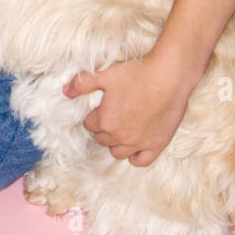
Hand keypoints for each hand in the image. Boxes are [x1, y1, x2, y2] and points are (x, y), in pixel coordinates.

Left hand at [63, 52, 194, 165]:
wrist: (169, 76)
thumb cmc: (136, 73)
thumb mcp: (103, 74)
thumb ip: (81, 83)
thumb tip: (65, 92)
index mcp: (105, 122)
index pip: (89, 125)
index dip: (93, 114)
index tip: (101, 106)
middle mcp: (121, 137)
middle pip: (102, 139)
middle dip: (103, 128)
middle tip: (111, 114)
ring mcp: (140, 143)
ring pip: (118, 152)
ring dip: (116, 142)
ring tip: (121, 127)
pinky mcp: (157, 145)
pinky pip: (141, 161)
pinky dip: (135, 156)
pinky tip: (135, 146)